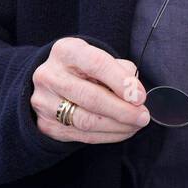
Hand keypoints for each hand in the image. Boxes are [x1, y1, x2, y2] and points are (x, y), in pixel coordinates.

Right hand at [31, 37, 149, 144]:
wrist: (52, 82)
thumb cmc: (84, 69)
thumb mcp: (101, 58)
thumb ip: (120, 71)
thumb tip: (135, 95)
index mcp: (66, 51)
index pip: (96, 64)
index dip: (121, 82)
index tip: (140, 97)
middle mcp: (50, 75)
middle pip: (90, 97)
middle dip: (122, 110)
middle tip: (143, 116)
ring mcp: (44, 101)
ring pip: (86, 120)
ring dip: (117, 126)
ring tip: (135, 125)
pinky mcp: (47, 124)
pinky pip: (82, 135)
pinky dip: (108, 136)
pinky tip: (122, 131)